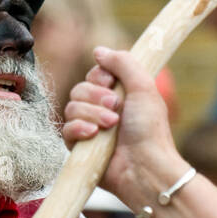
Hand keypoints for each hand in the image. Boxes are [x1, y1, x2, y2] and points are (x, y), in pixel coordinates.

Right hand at [62, 46, 184, 205]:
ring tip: (111, 126)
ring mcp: (89, 128)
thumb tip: (98, 50)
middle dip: (96, 97)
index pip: (94, 74)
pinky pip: (65, 130)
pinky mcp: (80, 148)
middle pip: (79, 89)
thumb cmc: (150, 130)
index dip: (99, 76)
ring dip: (92, 114)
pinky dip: (79, 129)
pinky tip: (93, 135)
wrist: (146, 167)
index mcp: (117, 94)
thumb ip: (123, 63)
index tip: (112, 84)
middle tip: (117, 108)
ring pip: (71, 107)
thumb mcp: (144, 87)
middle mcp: (101, 109)